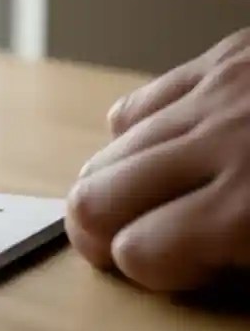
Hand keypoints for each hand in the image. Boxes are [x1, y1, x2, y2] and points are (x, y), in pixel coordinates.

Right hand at [68, 28, 249, 290]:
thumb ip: (242, 251)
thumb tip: (189, 265)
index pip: (138, 252)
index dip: (149, 272)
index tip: (184, 272)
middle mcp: (221, 144)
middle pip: (94, 199)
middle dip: (100, 234)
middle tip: (134, 246)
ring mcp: (216, 92)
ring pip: (109, 150)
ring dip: (117, 188)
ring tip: (149, 206)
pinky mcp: (223, 58)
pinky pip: (138, 105)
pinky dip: (140, 137)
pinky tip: (172, 155)